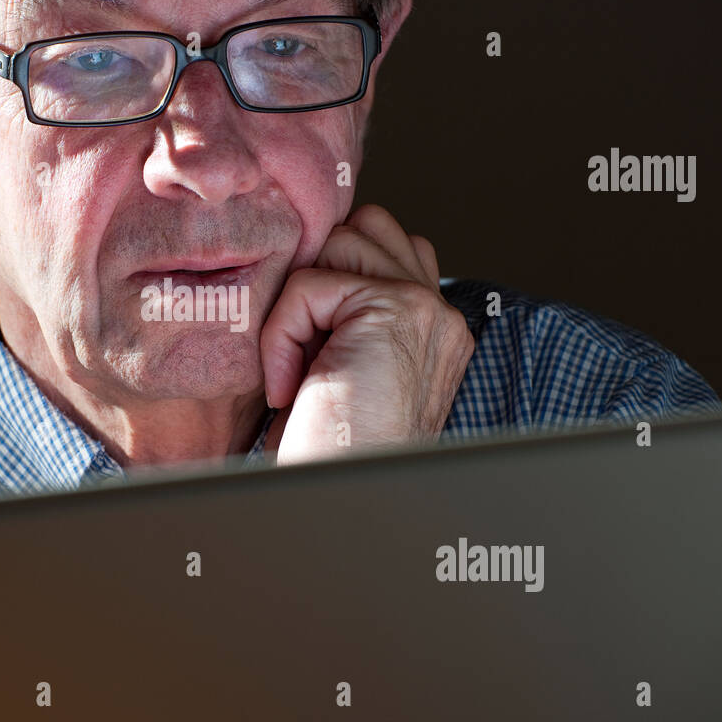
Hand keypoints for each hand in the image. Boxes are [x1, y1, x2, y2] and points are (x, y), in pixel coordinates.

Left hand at [260, 204, 475, 463]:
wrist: (338, 495)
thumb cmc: (326, 448)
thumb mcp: (339, 365)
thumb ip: (344, 311)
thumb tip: (307, 252)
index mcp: (434, 325)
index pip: (385, 244)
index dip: (331, 277)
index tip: (308, 347)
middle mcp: (440, 311)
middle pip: (365, 227)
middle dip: (319, 273)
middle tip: (303, 346)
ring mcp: (424, 306)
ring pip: (337, 243)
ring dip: (299, 302)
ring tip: (297, 367)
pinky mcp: (393, 308)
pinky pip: (308, 284)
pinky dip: (281, 334)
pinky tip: (287, 387)